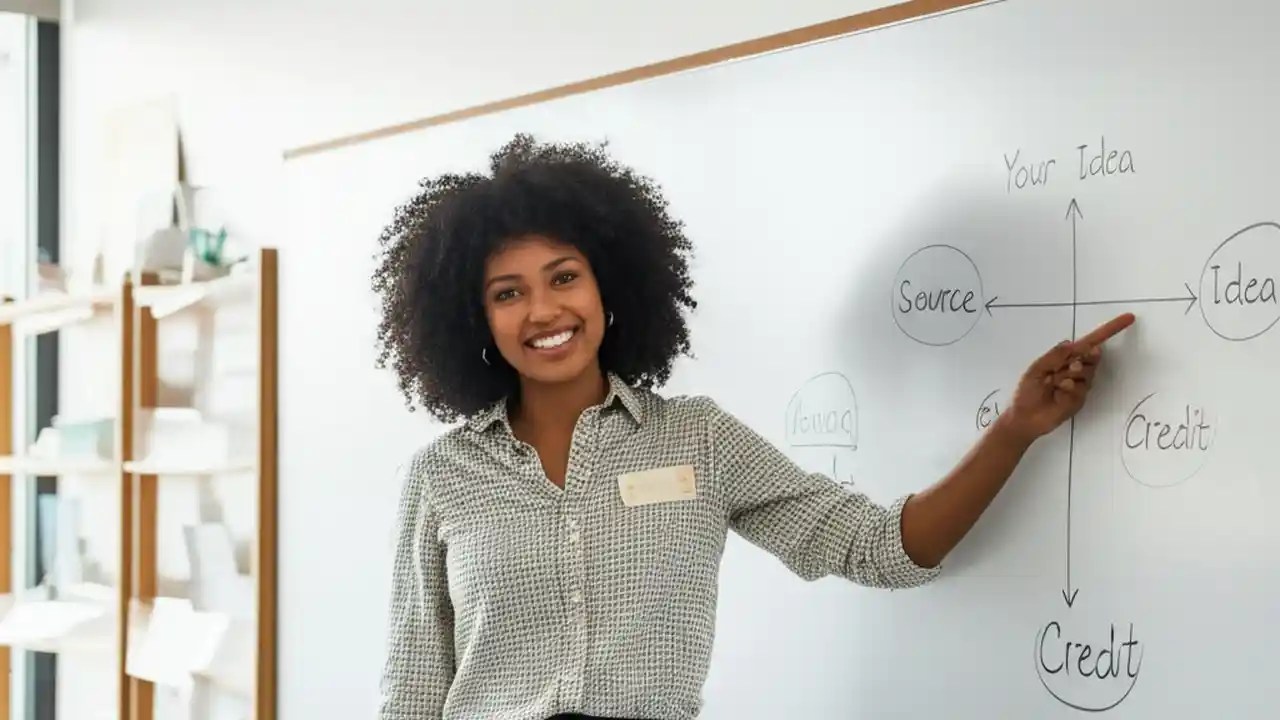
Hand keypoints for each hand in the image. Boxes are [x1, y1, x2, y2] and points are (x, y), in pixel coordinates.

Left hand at [997, 313, 1135, 443]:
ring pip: (1087, 372)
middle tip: (1072, 365)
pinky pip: (1081, 389)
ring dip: (1071, 375)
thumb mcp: (1037, 369)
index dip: (1108, 331)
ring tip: (1055, 382)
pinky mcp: (1080, 400)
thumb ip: (1055, 356)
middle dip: (1087, 357)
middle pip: (1093, 356)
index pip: (1089, 342)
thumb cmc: (1027, 391)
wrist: (1025, 418)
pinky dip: (1069, 388)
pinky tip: (1058, 392)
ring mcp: (1080, 385)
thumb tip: (1071, 342)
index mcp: (1064, 358)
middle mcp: (1076, 370)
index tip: (1128, 318)